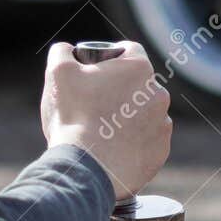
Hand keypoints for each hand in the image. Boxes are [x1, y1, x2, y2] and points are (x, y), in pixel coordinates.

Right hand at [42, 42, 171, 201]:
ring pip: (145, 114)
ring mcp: (163, 125)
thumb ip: (62, 53)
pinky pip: (148, 142)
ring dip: (130, 118)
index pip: (129, 51)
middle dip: (121, 91)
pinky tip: (114, 150)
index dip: (112, 59)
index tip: (98, 72)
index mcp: (139, 68)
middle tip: (96, 106)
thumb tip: (66, 51)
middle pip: (138, 85)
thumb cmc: (73, 118)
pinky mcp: (160, 152)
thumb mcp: (58, 73)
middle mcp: (159, 94)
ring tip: (104, 132)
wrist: (86, 169)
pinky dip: (134, 144)